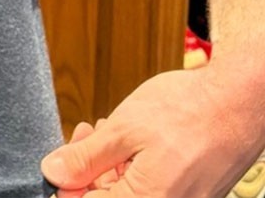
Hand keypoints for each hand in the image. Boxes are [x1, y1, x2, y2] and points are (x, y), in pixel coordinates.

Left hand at [41, 65, 264, 196]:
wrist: (237, 104)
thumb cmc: (187, 112)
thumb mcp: (123, 128)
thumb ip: (86, 157)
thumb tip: (53, 173)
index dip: (68, 184)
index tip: (61, 161)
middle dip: (89, 170)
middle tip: (85, 135)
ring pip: (129, 193)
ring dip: (111, 166)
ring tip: (107, 131)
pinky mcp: (191, 196)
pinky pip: (152, 189)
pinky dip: (134, 167)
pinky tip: (130, 140)